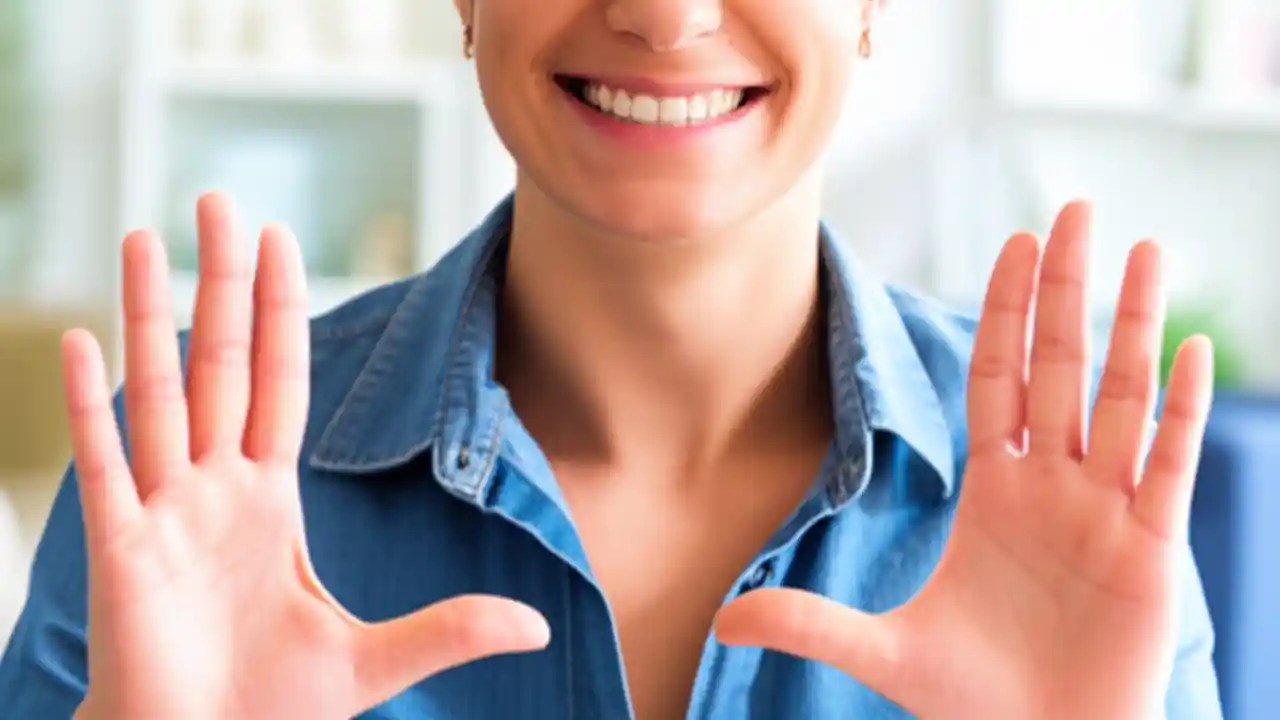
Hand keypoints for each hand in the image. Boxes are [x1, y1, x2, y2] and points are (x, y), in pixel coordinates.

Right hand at [63, 194, 549, 719]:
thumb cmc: (267, 712)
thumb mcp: (372, 661)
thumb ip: (449, 629)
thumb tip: (536, 626)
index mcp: (269, 499)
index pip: (280, 383)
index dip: (283, 311)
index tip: (280, 240)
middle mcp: (214, 489)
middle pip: (222, 362)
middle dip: (222, 281)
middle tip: (216, 199)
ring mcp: (164, 511)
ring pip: (158, 391)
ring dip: (150, 314)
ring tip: (142, 236)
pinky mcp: (119, 549)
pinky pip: (103, 463)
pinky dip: (89, 405)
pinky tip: (82, 342)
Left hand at [714, 202, 1212, 718]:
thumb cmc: (974, 701)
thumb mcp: (884, 653)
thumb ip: (811, 623)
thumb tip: (722, 621)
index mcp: (993, 492)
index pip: (996, 379)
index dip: (1002, 313)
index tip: (1010, 243)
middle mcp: (1051, 486)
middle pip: (1058, 366)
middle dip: (1063, 289)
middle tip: (1070, 209)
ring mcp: (1105, 512)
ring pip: (1122, 398)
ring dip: (1132, 324)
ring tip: (1143, 248)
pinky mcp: (1150, 550)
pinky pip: (1168, 464)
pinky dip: (1181, 409)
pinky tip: (1191, 349)